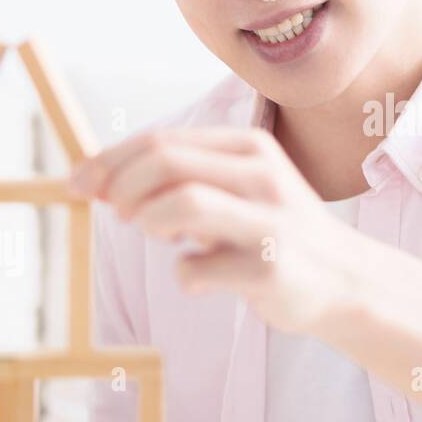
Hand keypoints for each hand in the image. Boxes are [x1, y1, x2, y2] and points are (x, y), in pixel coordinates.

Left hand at [68, 125, 367, 334]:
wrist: (345, 280)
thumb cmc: (270, 231)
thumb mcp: (232, 189)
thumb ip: (176, 179)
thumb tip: (96, 179)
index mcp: (249, 148)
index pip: (162, 140)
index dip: (110, 161)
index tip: (77, 183)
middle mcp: (262, 176)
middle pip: (165, 163)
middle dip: (121, 188)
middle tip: (116, 214)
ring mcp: (268, 222)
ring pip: (182, 204)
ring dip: (151, 222)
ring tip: (163, 238)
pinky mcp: (270, 269)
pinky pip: (198, 268)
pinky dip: (186, 274)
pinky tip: (204, 276)